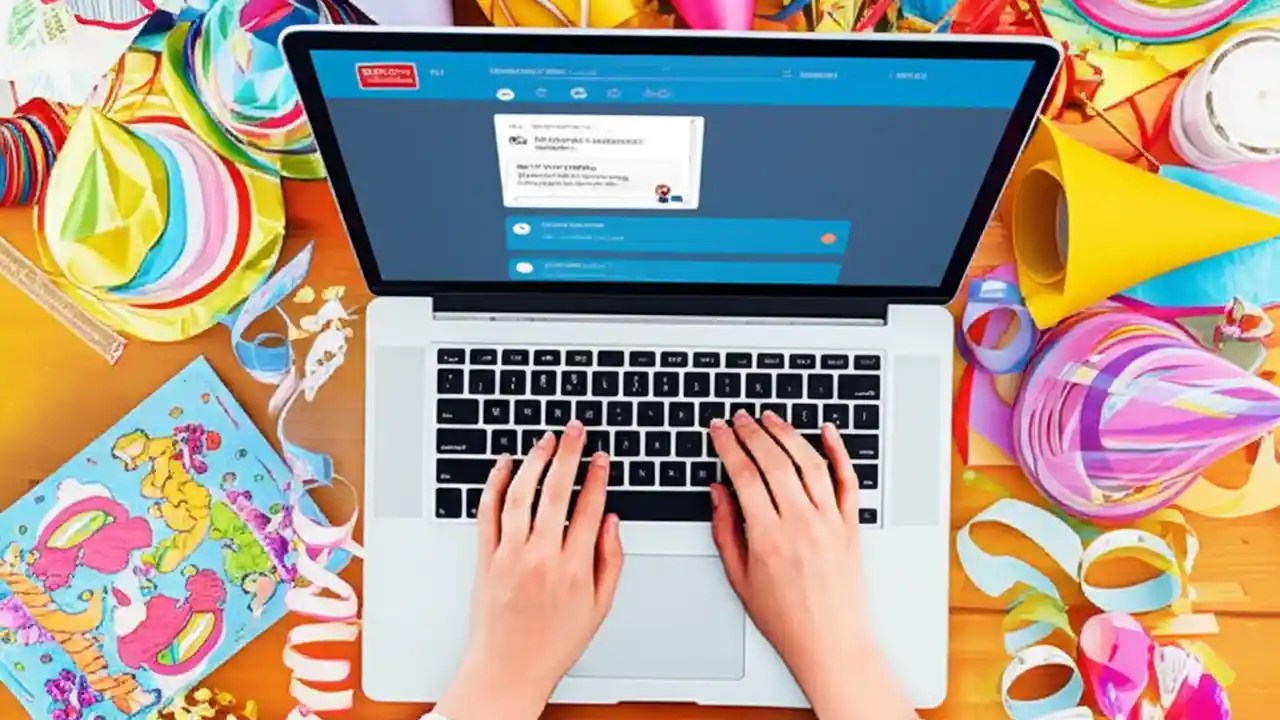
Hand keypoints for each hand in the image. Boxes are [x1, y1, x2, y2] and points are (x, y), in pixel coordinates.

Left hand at [435, 421, 623, 719]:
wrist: (508, 669)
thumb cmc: (554, 643)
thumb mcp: (599, 607)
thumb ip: (611, 561)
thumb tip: (611, 521)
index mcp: (574, 568)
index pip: (589, 507)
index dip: (598, 476)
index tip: (602, 458)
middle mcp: (541, 557)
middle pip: (557, 491)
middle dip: (569, 454)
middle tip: (575, 431)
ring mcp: (509, 555)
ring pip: (521, 494)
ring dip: (534, 461)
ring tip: (545, 441)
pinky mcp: (484, 558)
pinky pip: (487, 512)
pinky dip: (494, 484)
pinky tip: (504, 465)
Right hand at [708, 410, 914, 719]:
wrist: (831, 642)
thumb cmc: (785, 618)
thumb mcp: (739, 577)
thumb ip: (725, 529)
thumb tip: (717, 491)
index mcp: (768, 537)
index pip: (744, 475)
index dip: (728, 445)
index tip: (719, 430)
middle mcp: (801, 523)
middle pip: (774, 461)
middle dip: (753, 432)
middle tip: (740, 418)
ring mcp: (829, 521)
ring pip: (809, 462)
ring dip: (788, 434)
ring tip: (771, 418)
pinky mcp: (851, 525)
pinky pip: (848, 480)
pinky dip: (839, 451)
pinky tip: (827, 432)